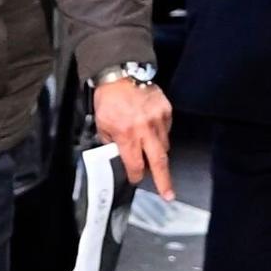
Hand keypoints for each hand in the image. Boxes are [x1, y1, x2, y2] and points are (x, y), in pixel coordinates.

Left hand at [94, 79, 173, 199]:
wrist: (121, 75)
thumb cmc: (108, 100)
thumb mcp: (101, 124)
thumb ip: (111, 142)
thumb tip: (118, 154)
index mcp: (127, 135)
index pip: (135, 164)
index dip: (135, 175)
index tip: (135, 180)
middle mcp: (145, 129)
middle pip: (158, 161)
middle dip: (164, 180)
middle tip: (168, 194)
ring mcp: (159, 120)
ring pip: (164, 146)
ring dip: (158, 154)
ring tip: (152, 155)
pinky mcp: (167, 111)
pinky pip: (167, 130)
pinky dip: (160, 135)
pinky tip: (151, 132)